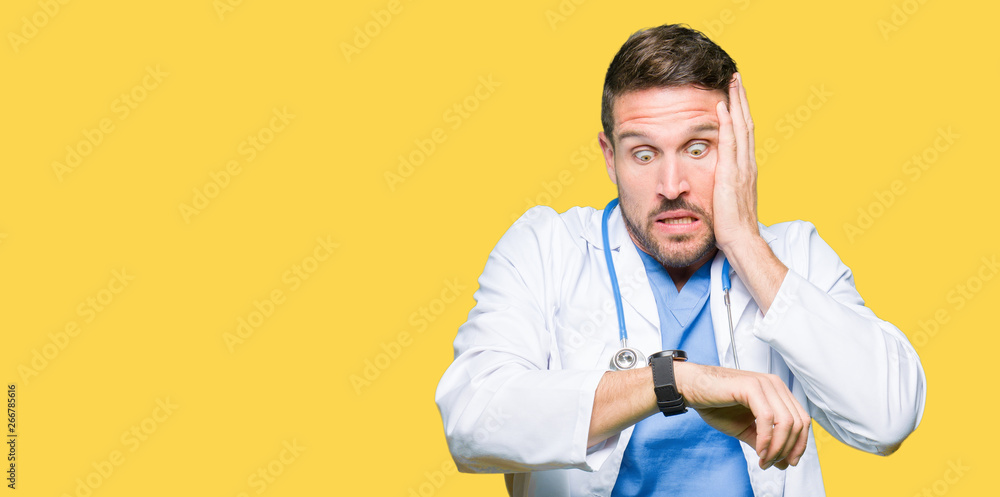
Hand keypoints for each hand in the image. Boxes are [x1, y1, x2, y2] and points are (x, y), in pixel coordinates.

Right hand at [674, 361, 809, 469]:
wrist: (691, 389)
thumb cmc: (716, 405)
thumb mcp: (745, 429)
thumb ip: (765, 443)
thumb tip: (783, 463)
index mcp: (778, 392)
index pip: (802, 420)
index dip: (799, 445)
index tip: (787, 463)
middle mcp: (775, 385)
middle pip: (797, 423)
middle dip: (787, 449)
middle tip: (771, 464)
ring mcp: (764, 384)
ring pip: (785, 422)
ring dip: (777, 447)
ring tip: (764, 460)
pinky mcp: (751, 387)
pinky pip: (767, 418)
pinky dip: (766, 439)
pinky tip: (759, 450)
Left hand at [713, 73, 759, 253]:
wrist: (740, 241)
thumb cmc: (731, 226)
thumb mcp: (726, 198)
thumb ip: (724, 183)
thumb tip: (715, 178)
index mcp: (745, 168)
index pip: (744, 133)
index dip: (740, 111)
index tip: (735, 93)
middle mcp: (747, 164)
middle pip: (746, 122)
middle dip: (741, 98)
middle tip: (735, 76)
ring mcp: (741, 168)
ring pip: (740, 126)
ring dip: (736, 102)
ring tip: (731, 81)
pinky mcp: (731, 174)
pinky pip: (730, 142)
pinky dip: (726, 122)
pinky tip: (721, 106)